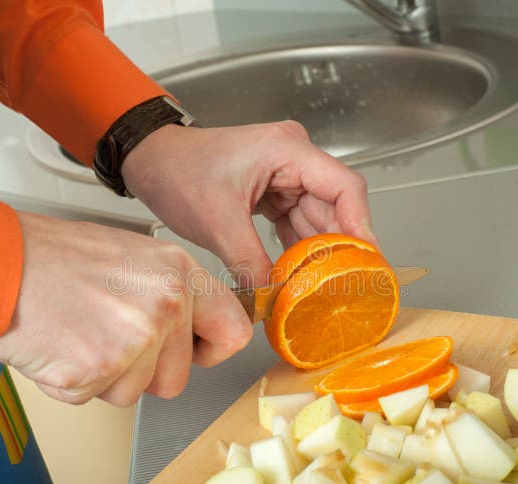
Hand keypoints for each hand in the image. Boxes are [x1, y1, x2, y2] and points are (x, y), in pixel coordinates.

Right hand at [0, 212, 251, 405]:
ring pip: (135, 393)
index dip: (211, 349)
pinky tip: (60, 345)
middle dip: (143, 371)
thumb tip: (193, 330)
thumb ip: (171, 294)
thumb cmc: (52, 257)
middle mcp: (165, 306)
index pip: (234, 332)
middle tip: (106, 334)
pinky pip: (95, 398)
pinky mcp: (97, 370)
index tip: (193, 350)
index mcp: (179, 273)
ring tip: (79, 332)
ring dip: (106, 376)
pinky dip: (73, 382)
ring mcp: (133, 340)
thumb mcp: (132, 257)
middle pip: (178, 378)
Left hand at [122, 121, 375, 285]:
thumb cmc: (178, 170)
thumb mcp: (217, 222)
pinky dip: (298, 250)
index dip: (361, 226)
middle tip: (346, 287)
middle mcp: (294, 159)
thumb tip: (274, 299)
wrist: (150, 161)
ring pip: (317, 219)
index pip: (345, 188)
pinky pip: (296, 223)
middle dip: (339, 248)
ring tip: (324, 288)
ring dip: (318, 254)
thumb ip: (251, 263)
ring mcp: (285, 175)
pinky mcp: (273, 191)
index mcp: (288, 150)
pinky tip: (300, 276)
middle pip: (335, 207)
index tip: (367, 262)